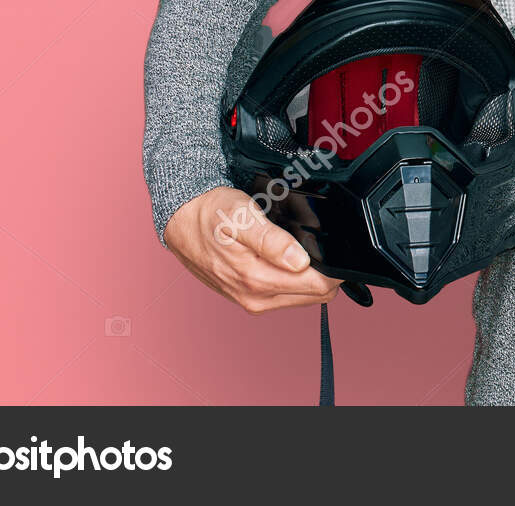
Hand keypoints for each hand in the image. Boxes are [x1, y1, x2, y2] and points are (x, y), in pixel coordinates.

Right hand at [163, 187, 343, 313]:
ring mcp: (253, 300)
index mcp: (256, 280)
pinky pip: (287, 293)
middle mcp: (256, 298)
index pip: (318, 287)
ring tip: (295, 245)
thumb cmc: (209, 215)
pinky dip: (293, 276)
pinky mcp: (250, 296)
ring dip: (308, 274)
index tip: (330, 247)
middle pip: (316, 295)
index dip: (333, 269)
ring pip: (303, 295)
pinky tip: (284, 255)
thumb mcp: (241, 217)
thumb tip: (300, 262)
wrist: (181, 221)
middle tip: (311, 240)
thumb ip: (272, 241)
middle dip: (323, 270)